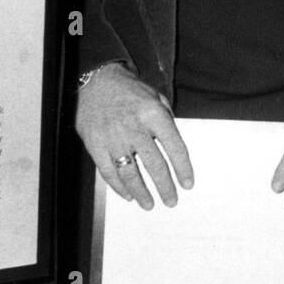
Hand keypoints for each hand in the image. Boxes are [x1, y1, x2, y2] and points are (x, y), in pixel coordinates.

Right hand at [76, 64, 193, 208]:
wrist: (96, 80)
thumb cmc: (129, 90)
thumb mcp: (156, 97)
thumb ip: (167, 120)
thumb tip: (174, 147)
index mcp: (153, 114)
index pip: (175, 147)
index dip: (183, 168)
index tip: (187, 184)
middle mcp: (134, 127)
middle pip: (155, 165)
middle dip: (165, 187)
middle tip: (171, 200)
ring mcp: (113, 138)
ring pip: (130, 173)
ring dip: (142, 192)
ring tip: (150, 204)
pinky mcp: (96, 145)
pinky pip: (109, 172)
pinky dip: (119, 187)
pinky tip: (128, 195)